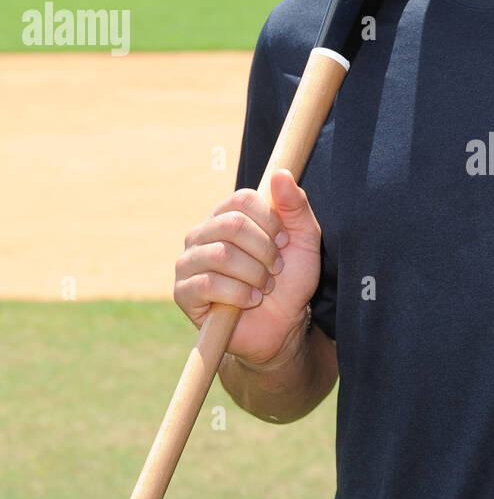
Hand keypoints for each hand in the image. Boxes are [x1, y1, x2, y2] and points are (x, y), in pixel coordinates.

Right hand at [173, 169, 321, 366]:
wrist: (282, 325)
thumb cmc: (289, 280)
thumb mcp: (303, 240)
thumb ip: (295, 206)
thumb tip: (280, 173)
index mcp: (226, 216)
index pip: (242, 199)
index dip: (270, 221)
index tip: (284, 243)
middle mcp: (202, 234)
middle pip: (232, 225)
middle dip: (264, 251)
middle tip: (275, 269)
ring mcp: (189, 262)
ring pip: (222, 255)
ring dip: (255, 274)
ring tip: (264, 287)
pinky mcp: (183, 292)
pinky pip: (208, 284)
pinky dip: (239, 294)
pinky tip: (250, 300)